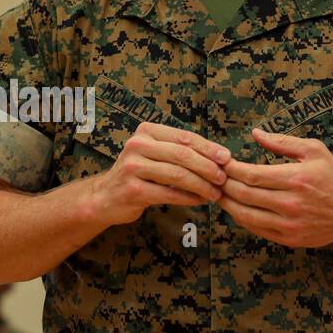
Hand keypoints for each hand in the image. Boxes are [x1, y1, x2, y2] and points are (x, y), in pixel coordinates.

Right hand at [88, 121, 231, 225]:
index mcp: (146, 131)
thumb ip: (179, 151)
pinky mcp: (133, 190)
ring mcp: (133, 167)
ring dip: (202, 185)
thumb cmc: (137, 174)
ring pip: (178, 175)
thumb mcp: (154, 154)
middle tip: (223, 178)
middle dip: (208, 167)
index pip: (184, 137)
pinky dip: (189, 198)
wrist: (105, 197)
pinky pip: (169, 193)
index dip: (209, 148)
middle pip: (183, 154)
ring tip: (215, 193)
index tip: (227, 158)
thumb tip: (219, 156)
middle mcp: (137, 145)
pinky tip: (200, 201)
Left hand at [216, 127, 332, 247]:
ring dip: (227, 203)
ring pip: (245, 215)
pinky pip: (255, 229)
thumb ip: (282, 142)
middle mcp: (291, 203)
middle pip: (244, 194)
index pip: (251, 175)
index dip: (231, 169)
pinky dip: (241, 218)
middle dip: (223, 185)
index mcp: (296, 178)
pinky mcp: (288, 238)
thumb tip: (255, 133)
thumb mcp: (314, 151)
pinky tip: (235, 208)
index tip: (221, 163)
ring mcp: (289, 224)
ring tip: (218, 193)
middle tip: (213, 177)